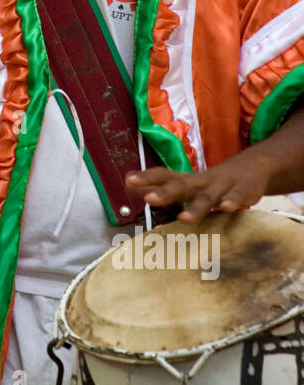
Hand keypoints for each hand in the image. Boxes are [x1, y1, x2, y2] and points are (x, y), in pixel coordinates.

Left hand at [125, 151, 271, 223]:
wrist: (255, 167)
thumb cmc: (212, 182)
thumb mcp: (188, 183)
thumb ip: (162, 186)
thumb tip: (129, 184)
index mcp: (188, 180)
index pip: (165, 175)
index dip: (147, 178)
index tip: (129, 181)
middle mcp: (203, 181)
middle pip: (182, 186)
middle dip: (166, 193)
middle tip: (149, 199)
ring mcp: (223, 186)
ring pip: (208, 197)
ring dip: (196, 207)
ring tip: (184, 217)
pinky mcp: (244, 190)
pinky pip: (238, 197)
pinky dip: (232, 202)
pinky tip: (226, 208)